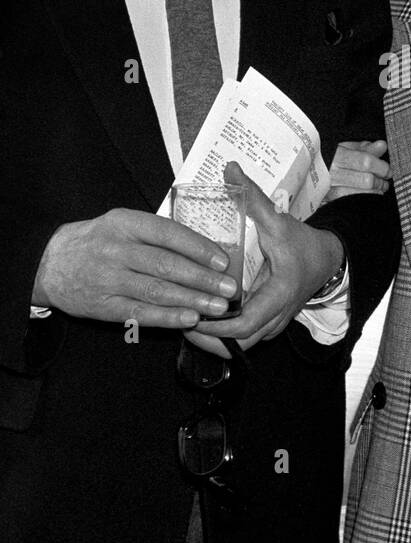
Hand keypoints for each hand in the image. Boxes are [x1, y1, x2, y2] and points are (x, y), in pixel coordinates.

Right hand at [32, 209, 236, 328]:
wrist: (49, 263)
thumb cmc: (97, 241)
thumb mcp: (122, 224)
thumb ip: (156, 233)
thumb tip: (205, 248)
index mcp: (125, 223)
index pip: (168, 233)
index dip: (199, 248)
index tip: (223, 260)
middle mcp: (116, 249)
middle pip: (166, 265)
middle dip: (202, 278)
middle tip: (229, 288)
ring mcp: (108, 279)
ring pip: (156, 291)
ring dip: (191, 300)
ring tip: (217, 307)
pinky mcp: (103, 306)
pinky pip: (140, 313)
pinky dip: (168, 318)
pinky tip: (190, 319)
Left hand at [186, 161, 343, 357]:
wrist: (328, 260)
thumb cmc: (303, 243)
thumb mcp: (278, 220)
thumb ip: (253, 197)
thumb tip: (230, 168)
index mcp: (279, 294)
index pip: (244, 324)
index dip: (215, 326)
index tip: (190, 315)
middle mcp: (277, 316)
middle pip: (239, 342)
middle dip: (207, 337)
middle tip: (179, 320)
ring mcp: (275, 323)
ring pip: (241, 344)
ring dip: (214, 338)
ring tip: (185, 321)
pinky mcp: (270, 323)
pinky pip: (245, 337)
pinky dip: (223, 334)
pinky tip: (203, 319)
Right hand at [324, 139, 390, 200]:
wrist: (299, 167)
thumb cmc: (326, 155)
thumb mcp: (343, 146)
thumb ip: (364, 148)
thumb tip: (383, 145)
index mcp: (335, 155)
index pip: (365, 161)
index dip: (381, 167)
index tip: (388, 169)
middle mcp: (330, 173)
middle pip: (366, 180)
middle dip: (381, 181)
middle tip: (385, 180)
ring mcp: (327, 189)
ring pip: (359, 195)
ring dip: (374, 193)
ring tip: (379, 188)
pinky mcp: (326, 201)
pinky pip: (349, 204)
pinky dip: (362, 200)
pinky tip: (367, 196)